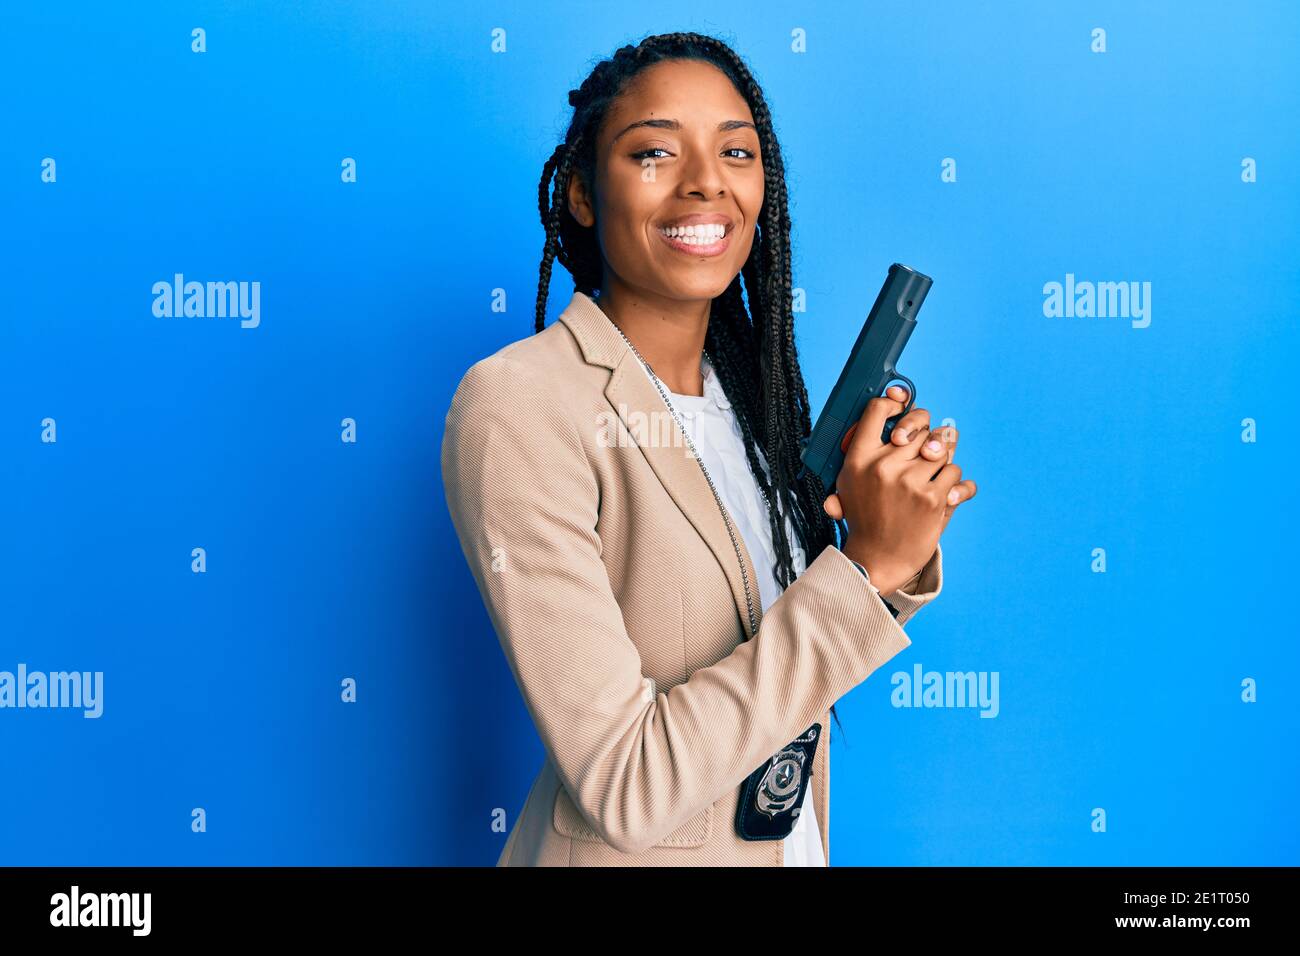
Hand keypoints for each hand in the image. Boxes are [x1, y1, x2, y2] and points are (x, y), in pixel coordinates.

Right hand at [823, 385, 976, 591]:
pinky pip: (955, 473)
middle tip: (927, 452)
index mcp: (858, 459)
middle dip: (929, 437)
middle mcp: (882, 466)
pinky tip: (945, 494)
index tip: (904, 403)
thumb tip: (900, 418)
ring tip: (932, 479)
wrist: (878, 559)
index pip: (877, 410)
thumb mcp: (850, 484)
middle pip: (920, 427)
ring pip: (942, 450)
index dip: (896, 401)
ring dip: (942, 463)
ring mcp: (909, 482)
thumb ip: (871, 452)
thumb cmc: (867, 518)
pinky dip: (955, 484)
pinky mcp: (932, 499)